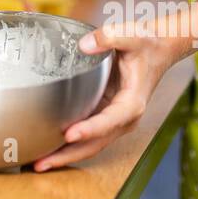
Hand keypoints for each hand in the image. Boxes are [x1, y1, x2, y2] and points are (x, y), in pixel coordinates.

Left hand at [33, 15, 187, 171]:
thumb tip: (83, 45)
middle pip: (95, 144)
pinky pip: (87, 134)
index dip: (89, 129)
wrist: (159, 48)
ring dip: (65, 154)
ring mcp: (115, 119)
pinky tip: (48, 146)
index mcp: (132, 103)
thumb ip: (108, 38)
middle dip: (68, 155)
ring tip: (38, 163)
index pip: (109, 122)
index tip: (68, 135)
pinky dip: (68, 144)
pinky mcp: (106, 115)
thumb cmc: (147, 43)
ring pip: (89, 144)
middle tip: (40, 164)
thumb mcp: (131, 34)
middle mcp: (124, 118)